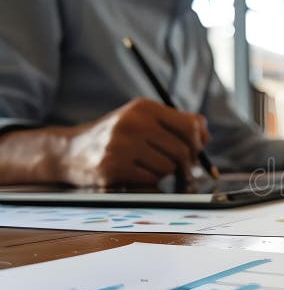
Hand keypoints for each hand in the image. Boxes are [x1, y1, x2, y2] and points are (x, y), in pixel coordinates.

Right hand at [62, 98, 209, 185]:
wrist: (70, 151)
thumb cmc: (118, 136)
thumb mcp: (144, 119)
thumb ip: (177, 123)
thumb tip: (205, 135)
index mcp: (144, 107)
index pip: (190, 127)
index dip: (199, 143)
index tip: (196, 152)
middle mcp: (133, 122)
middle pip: (182, 151)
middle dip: (186, 164)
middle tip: (182, 169)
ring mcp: (121, 145)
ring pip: (168, 167)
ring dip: (165, 172)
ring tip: (148, 166)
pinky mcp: (113, 167)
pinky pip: (152, 180)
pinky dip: (150, 181)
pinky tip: (135, 173)